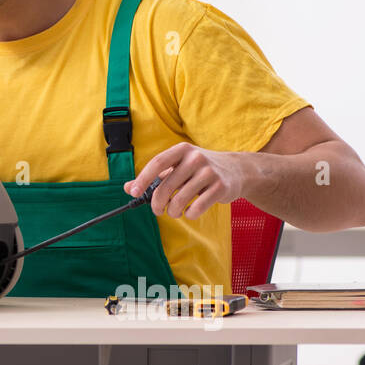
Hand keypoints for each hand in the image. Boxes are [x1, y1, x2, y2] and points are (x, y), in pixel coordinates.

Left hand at [123, 143, 247, 219]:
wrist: (237, 170)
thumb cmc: (199, 170)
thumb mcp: (178, 168)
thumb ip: (155, 177)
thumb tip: (128, 188)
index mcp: (182, 150)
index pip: (157, 163)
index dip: (143, 178)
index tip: (134, 192)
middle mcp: (195, 158)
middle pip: (166, 186)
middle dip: (157, 203)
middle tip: (157, 210)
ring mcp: (209, 172)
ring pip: (180, 200)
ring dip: (173, 211)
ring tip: (174, 212)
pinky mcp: (220, 187)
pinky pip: (196, 208)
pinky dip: (189, 214)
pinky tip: (190, 211)